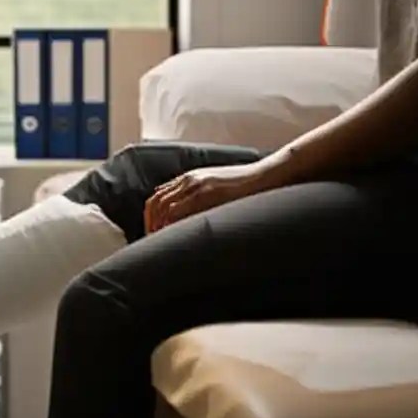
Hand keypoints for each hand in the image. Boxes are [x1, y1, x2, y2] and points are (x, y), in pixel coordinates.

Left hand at [144, 159, 284, 232]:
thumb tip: (187, 220)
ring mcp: (196, 185)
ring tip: (159, 242)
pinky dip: (170, 224)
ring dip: (157, 226)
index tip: (151, 233)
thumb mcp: (217, 188)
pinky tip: (171, 236)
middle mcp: (189, 180)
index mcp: (190, 179)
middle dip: (149, 223)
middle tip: (151, 241)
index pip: (158, 197)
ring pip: (163, 206)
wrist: (267, 175)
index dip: (151, 217)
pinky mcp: (207, 192)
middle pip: (155, 202)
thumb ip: (200, 198)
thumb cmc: (247, 186)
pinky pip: (179, 208)